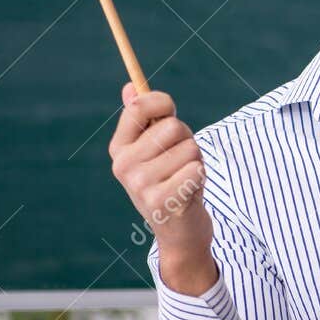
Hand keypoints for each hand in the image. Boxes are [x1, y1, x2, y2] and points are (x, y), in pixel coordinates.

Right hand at [108, 82, 217, 295]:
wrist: (180, 233)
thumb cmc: (172, 181)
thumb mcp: (155, 151)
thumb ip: (143, 119)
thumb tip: (130, 86)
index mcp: (119, 149)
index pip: (139, 107)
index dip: (163, 102)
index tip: (171, 110)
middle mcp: (124, 166)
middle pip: (172, 126)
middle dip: (187, 139)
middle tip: (181, 161)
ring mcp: (140, 186)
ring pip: (189, 147)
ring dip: (196, 159)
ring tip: (186, 178)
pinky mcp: (162, 201)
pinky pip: (196, 168)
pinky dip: (200, 177)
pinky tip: (189, 192)